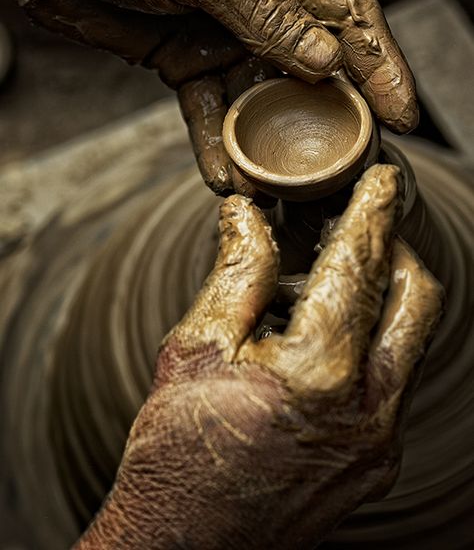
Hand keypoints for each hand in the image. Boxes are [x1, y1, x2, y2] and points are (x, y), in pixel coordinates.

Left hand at [1, 0, 417, 194]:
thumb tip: (323, 58)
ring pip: (261, 98)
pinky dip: (216, 145)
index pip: (346, 13)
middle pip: (313, 65)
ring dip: (272, 143)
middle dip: (334, 114)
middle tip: (353, 161)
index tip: (404, 113)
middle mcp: (257, 0)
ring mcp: (222, 35)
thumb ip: (263, 11)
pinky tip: (227, 179)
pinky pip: (208, 112)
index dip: (380, 64)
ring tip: (287, 185)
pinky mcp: (183, 62)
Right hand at [75, 164, 442, 549]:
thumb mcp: (195, 348)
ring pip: (410, 339)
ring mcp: (379, 440)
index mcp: (318, 373)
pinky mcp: (376, 459)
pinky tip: (321, 334)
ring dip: (382, 294)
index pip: (357, 267)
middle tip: (364, 221)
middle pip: (416, 298)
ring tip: (329, 276)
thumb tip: (247, 215)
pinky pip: (391, 379)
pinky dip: (367, 340)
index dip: (371, 212)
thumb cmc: (177, 450)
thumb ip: (234, 273)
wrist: (185, 545)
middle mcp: (368, 409)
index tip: (383, 179)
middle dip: (395, 248)